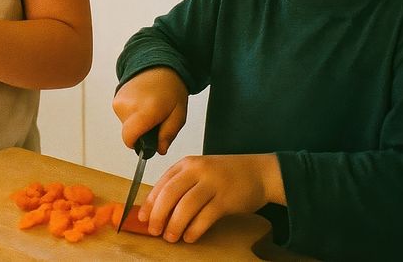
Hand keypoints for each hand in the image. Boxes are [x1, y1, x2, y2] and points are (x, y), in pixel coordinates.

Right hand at [112, 66, 187, 153]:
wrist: (159, 66)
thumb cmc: (171, 88)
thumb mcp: (178, 115)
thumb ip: (168, 134)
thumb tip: (160, 150)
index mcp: (145, 110)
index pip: (130, 138)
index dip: (138, 144)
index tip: (148, 142)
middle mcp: (128, 105)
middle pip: (128, 133)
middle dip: (141, 132)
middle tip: (154, 120)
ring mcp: (119, 101)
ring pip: (125, 124)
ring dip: (136, 122)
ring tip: (149, 109)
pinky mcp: (115, 98)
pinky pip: (122, 115)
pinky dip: (132, 114)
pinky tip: (142, 103)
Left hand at [140, 153, 283, 242]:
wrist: (259, 172)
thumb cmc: (226, 175)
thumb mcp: (201, 173)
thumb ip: (182, 186)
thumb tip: (159, 210)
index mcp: (187, 164)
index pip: (162, 183)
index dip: (150, 202)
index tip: (143, 218)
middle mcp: (198, 170)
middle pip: (170, 194)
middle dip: (158, 214)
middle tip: (154, 230)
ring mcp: (212, 183)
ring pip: (186, 206)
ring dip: (175, 224)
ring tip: (170, 237)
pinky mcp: (226, 198)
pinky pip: (205, 216)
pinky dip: (194, 229)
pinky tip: (189, 237)